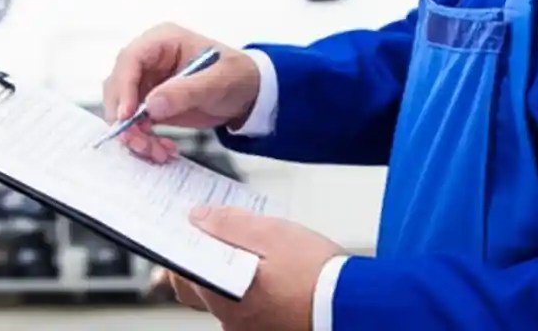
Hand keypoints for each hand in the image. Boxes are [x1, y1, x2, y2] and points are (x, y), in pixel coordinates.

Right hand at [102, 23, 260, 162]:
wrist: (249, 94)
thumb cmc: (237, 76)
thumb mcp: (218, 81)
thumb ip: (186, 91)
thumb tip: (152, 105)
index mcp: (163, 41)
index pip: (130, 59)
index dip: (123, 87)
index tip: (127, 115)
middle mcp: (149, 60)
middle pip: (118, 86)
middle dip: (124, 118)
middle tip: (138, 141)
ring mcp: (147, 83)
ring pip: (122, 109)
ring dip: (134, 134)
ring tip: (156, 151)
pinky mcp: (150, 104)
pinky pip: (135, 124)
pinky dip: (144, 140)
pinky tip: (162, 150)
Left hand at [185, 207, 344, 330]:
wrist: (357, 306)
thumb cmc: (318, 275)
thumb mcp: (271, 234)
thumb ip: (229, 224)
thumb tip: (199, 217)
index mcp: (224, 295)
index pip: (182, 274)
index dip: (181, 249)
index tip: (187, 230)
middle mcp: (232, 320)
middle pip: (201, 289)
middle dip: (205, 263)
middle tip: (216, 239)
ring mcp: (251, 330)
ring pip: (227, 298)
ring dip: (232, 276)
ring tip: (254, 252)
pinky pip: (251, 308)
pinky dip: (254, 290)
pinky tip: (273, 273)